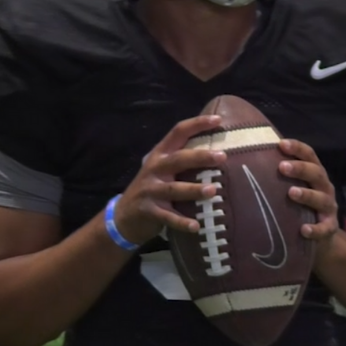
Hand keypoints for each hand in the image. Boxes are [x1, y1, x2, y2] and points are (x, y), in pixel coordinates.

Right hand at [112, 115, 228, 244]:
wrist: (124, 215)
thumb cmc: (153, 187)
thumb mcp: (163, 169)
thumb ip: (183, 160)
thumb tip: (219, 151)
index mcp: (160, 154)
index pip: (178, 132)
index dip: (197, 124)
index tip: (218, 119)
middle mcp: (155, 169)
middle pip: (178, 159)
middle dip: (200, 157)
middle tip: (222, 157)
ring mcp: (150, 190)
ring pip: (174, 189)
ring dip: (194, 190)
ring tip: (213, 191)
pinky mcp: (149, 211)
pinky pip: (168, 217)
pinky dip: (182, 222)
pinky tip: (196, 226)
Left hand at [277, 139, 339, 246]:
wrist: (320, 236)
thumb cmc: (299, 205)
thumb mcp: (290, 188)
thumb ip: (276, 175)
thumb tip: (240, 160)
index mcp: (314, 174)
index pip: (309, 155)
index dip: (297, 148)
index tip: (281, 144)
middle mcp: (324, 187)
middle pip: (316, 173)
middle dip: (300, 169)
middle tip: (282, 167)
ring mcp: (328, 207)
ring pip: (321, 199)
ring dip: (307, 195)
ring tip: (291, 193)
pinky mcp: (330, 228)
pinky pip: (325, 228)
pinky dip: (316, 229)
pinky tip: (304, 230)